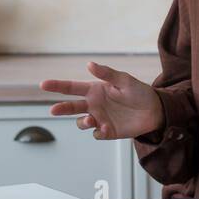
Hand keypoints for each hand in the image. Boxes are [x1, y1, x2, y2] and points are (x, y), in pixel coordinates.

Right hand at [41, 62, 163, 139]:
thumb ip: (106, 74)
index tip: (43, 84)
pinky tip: (106, 127)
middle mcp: (93, 105)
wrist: (154, 111)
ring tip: (91, 120)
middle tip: (53, 110)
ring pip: (81, 122)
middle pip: (71, 107)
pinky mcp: (107, 131)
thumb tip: (89, 64)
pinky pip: (96, 134)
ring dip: (83, 122)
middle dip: (61, 108)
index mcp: (95, 90)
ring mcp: (99, 118)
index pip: (71, 88)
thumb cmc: (139, 92)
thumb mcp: (124, 80)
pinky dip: (98, 131)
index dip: (57, 86)